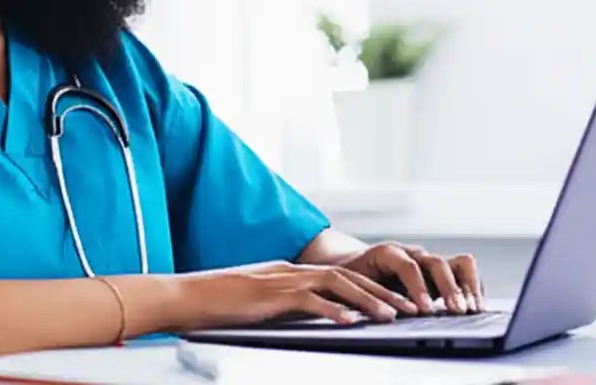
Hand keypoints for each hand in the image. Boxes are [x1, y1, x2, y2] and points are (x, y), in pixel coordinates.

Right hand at [171, 260, 420, 330]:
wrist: (185, 296)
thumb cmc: (216, 305)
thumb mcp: (257, 305)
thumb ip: (283, 308)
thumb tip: (309, 321)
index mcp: (289, 273)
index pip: (340, 278)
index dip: (370, 290)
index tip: (396, 304)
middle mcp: (290, 272)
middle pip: (347, 278)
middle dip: (381, 293)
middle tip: (410, 308)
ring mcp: (280, 281)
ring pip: (335, 284)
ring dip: (367, 300)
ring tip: (392, 316)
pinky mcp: (270, 296)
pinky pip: (308, 301)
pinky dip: (332, 310)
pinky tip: (351, 322)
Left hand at [337, 242, 483, 313]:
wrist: (357, 266)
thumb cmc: (352, 278)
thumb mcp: (351, 284)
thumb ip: (363, 294)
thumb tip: (374, 313)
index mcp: (388, 253)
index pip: (408, 266)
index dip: (418, 287)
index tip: (425, 310)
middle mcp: (412, 253)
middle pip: (437, 262)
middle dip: (448, 287)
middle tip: (456, 311)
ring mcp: (429, 261)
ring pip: (459, 263)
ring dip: (468, 285)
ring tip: (473, 309)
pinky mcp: (441, 272)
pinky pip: (464, 273)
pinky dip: (472, 288)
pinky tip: (474, 307)